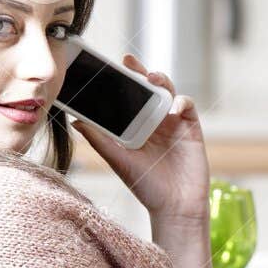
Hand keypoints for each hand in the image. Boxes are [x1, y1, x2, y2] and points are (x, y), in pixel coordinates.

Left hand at [71, 54, 209, 224]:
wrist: (175, 206)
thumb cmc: (146, 187)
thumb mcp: (119, 161)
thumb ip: (100, 141)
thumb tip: (76, 121)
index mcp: (136, 127)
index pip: (127, 98)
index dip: (121, 81)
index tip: (110, 67)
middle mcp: (154, 121)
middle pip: (148, 89)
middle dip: (140, 72)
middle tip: (130, 61)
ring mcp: (173, 123)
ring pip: (168, 92)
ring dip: (161, 81)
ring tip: (152, 77)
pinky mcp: (191, 128)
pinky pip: (187, 106)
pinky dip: (181, 101)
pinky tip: (173, 107)